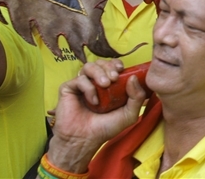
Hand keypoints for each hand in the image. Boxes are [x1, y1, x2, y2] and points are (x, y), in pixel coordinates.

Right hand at [47, 59, 146, 173]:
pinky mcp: (68, 89)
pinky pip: (79, 80)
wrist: (84, 140)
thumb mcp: (128, 114)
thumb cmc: (105, 128)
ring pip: (88, 66)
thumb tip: (133, 77)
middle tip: (115, 78)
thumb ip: (137, 97)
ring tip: (106, 84)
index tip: (122, 69)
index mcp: (108, 85)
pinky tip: (94, 101)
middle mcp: (94, 83)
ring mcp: (81, 86)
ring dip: (99, 72)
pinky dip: (88, 88)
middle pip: (101, 62)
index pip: (112, 65)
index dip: (116, 63)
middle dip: (109, 66)